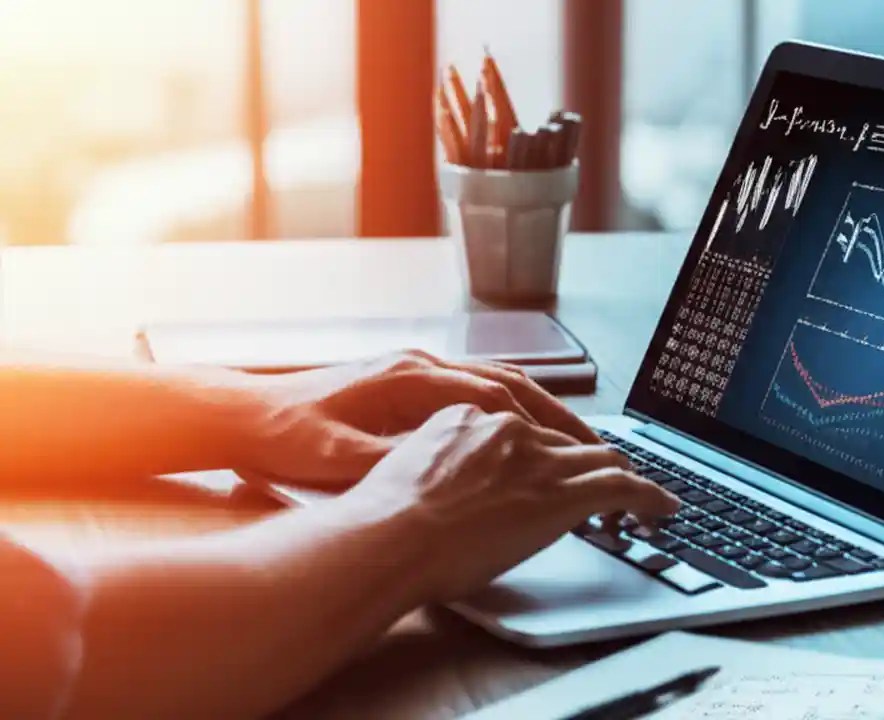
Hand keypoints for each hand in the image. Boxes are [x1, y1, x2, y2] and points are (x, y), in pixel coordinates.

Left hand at [230, 351, 599, 488]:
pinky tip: (524, 430)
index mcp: (410, 379)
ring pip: (495, 381)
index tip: (579, 450)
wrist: (242, 414)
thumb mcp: (339, 459)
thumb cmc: (285, 437)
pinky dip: (509, 407)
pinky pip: (474, 389)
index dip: (543, 423)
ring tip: (574, 440)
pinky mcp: (405, 382)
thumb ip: (398, 460)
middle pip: (508, 382)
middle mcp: (420, 365)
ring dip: (537, 407)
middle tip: (596, 446)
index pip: (496, 396)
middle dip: (557, 413)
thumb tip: (452, 467)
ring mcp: (414, 370)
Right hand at [346, 403, 679, 601]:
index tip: (549, 473)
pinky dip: (649, 496)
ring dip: (623, 479)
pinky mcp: (564, 491)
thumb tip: (442, 493)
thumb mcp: (402, 474)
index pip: (523, 432)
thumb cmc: (381, 522)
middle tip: (604, 489)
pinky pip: (622, 486)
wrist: (390, 537)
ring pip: (599, 459)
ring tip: (641, 499)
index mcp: (467, 418)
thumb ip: (432, 471)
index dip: (543, 456)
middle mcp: (507, 429)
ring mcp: (538, 458)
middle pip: (566, 442)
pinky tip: (662, 508)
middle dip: (587, 464)